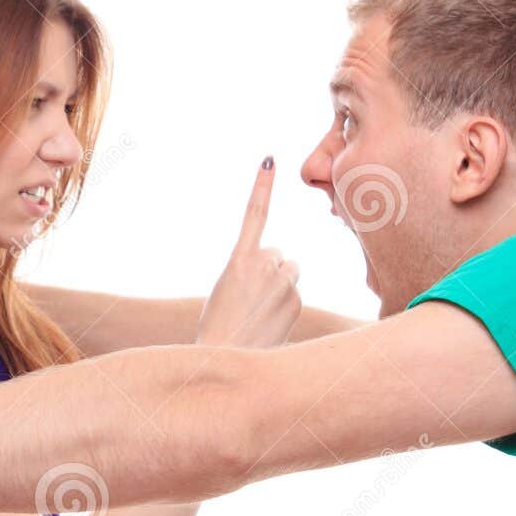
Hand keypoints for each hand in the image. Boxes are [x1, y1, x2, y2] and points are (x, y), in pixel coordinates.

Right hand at [196, 156, 301, 347]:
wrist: (225, 357)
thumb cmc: (219, 325)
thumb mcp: (227, 289)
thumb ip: (253, 270)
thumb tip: (283, 265)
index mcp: (239, 259)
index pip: (254, 215)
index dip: (261, 185)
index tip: (269, 159)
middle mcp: (264, 264)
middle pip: (278, 256)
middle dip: (270, 271)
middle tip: (250, 298)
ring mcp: (283, 282)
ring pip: (289, 275)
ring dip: (279, 287)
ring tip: (259, 312)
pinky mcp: (296, 300)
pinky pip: (294, 295)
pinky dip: (284, 306)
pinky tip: (268, 322)